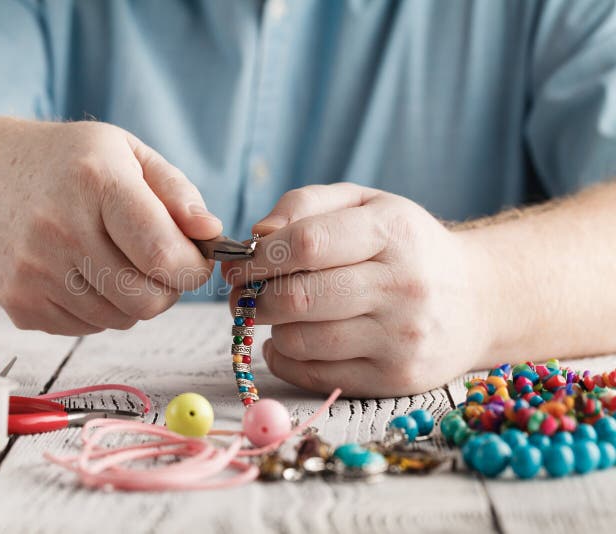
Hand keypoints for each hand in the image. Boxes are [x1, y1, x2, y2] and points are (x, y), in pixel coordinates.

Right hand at [0, 118, 220, 334]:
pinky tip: (81, 272)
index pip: (162, 254)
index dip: (191, 268)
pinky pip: (87, 328)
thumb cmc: (66, 163)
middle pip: (146, 299)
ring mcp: (34, 271)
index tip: (193, 260)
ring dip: (132, 300)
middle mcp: (60, 228)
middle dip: (168, 289)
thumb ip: (177, 192)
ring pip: (120, 320)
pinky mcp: (19, 304)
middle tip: (159, 265)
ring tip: (115, 261)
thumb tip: (212, 234)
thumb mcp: (125, 153)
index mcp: (96, 181)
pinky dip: (98, 309)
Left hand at [222, 183, 493, 396]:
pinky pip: (316, 375)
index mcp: (393, 232)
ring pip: (302, 339)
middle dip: (253, 297)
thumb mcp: (367, 204)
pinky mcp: (395, 378)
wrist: (479, 300)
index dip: (259, 256)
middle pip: (298, 297)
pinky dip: (285, 358)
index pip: (307, 243)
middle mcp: (403, 286)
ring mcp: (401, 338)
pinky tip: (286, 342)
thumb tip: (258, 234)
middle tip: (240, 294)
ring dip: (269, 328)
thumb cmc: (407, 246)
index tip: (239, 263)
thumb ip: (307, 204)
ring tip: (269, 314)